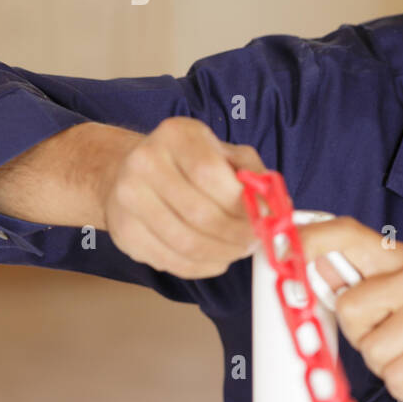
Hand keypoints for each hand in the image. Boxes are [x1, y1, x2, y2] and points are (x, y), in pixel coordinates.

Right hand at [101, 116, 266, 278]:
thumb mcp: (227, 154)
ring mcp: (128, 198)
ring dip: (222, 254)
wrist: (131, 172)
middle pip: (200, 213)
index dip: (241, 205)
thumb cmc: (190, 163)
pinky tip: (216, 258)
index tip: (262, 221)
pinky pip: (170, 260)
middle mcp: (145, 162)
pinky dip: (202, 266)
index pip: (211, 175)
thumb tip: (278, 210)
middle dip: (236, 236)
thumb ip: (255, 177)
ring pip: (186, 242)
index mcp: (176, 135)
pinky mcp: (124, 231)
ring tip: (238, 250)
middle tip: (254, 242)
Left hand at [299, 216, 402, 401]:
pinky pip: (397, 375)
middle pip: (350, 306)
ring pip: (372, 349)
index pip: (350, 235)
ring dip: (385, 366)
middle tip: (392, 343)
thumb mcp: (390, 310)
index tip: (277, 247)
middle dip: (361, 336)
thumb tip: (311, 265)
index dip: (309, 240)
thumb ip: (355, 288)